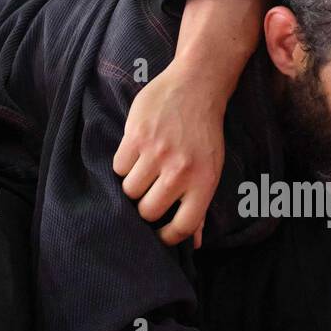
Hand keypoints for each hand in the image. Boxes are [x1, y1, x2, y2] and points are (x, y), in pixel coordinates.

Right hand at [113, 56, 226, 247]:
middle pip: (148, 211)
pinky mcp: (136, 136)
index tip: (160, 234)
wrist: (196, 86)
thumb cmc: (204, 134)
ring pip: (129, 190)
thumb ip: (200, 206)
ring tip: (143, 170)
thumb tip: (194, 243)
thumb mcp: (211, 169)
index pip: (183, 227)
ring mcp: (157, 152)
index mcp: (204, 182)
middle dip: (145, 207)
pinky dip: (123, 164)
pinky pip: (118, 167)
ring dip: (133, 185)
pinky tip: (136, 152)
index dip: (167, 237)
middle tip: (149, 194)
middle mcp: (181, 170)